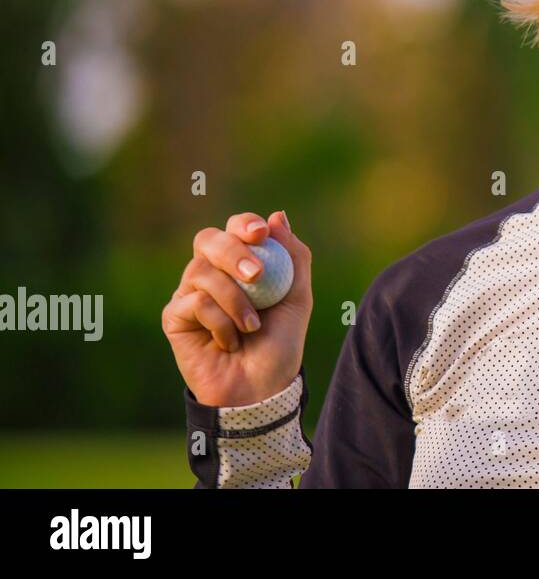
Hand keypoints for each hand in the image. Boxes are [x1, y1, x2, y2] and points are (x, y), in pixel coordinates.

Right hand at [161, 211, 312, 406]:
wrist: (261, 388)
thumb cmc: (280, 343)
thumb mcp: (298, 297)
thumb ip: (293, 257)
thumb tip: (278, 215)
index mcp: (241, 262)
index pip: (235, 227)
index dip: (245, 224)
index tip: (261, 233)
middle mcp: (212, 273)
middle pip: (208, 239)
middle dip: (233, 251)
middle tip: (257, 275)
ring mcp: (189, 293)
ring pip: (202, 272)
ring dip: (235, 299)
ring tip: (252, 326)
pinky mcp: (174, 317)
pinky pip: (194, 302)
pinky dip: (220, 322)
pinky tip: (229, 341)